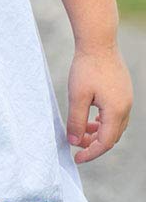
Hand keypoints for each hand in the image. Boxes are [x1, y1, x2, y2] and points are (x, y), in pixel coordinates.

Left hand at [66, 43, 132, 163]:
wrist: (98, 42)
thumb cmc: (86, 67)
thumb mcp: (77, 95)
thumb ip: (76, 120)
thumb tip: (74, 141)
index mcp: (116, 112)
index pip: (105, 143)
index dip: (90, 153)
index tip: (76, 158)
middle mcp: (125, 108)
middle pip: (112, 137)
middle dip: (94, 144)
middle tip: (76, 145)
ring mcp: (126, 99)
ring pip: (114, 126)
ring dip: (99, 132)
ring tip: (81, 131)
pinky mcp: (123, 92)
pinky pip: (115, 114)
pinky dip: (103, 120)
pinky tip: (90, 116)